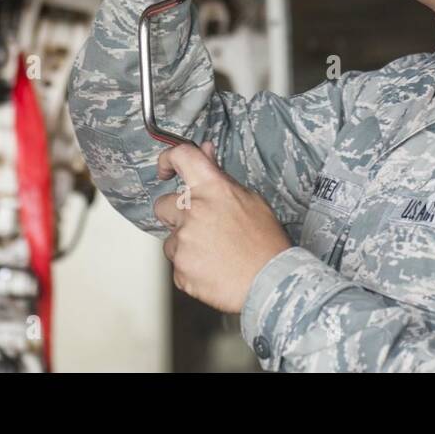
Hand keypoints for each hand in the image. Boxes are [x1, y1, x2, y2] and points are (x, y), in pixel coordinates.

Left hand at [154, 143, 292, 313]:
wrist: (271, 283)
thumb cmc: (264, 243)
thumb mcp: (249, 199)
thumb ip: (219, 174)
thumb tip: (204, 150)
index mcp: (213, 189)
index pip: (181, 157)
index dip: (168, 160)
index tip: (166, 170)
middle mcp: (194, 211)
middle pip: (163, 204)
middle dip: (175, 215)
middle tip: (201, 227)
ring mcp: (184, 241)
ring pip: (170, 238)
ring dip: (185, 244)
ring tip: (213, 252)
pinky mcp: (180, 268)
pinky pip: (177, 264)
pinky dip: (190, 267)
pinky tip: (212, 268)